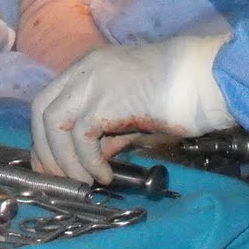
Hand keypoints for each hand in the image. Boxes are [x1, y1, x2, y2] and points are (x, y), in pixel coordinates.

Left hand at [31, 36, 234, 183]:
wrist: (207, 76)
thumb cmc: (179, 94)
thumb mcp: (133, 114)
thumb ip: (108, 133)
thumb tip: (91, 159)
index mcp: (90, 68)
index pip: (48, 100)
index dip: (44, 137)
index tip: (51, 166)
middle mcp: (85, 70)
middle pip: (41, 110)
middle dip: (46, 149)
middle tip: (61, 178)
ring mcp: (94, 81)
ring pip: (54, 122)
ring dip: (65, 159)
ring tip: (86, 180)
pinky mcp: (107, 100)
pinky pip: (81, 135)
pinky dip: (87, 161)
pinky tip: (105, 175)